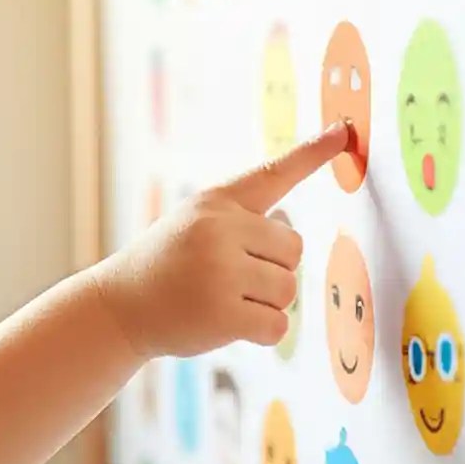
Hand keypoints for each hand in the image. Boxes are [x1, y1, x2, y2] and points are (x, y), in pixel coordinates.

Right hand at [90, 121, 352, 358]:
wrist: (119, 306)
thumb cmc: (168, 264)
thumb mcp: (195, 222)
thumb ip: (242, 220)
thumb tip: (289, 229)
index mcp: (216, 202)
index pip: (273, 173)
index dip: (313, 153)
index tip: (345, 131)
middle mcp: (218, 230)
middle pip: (294, 248)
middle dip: (274, 268)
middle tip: (233, 278)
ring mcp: (220, 272)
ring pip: (289, 289)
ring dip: (267, 302)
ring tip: (226, 300)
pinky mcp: (222, 315)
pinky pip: (277, 325)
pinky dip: (262, 332)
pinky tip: (230, 325)